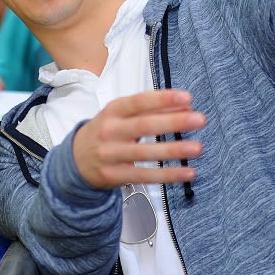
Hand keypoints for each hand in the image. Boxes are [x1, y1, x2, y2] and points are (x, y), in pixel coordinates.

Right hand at [73, 89, 204, 188]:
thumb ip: (150, 110)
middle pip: (143, 125)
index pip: (138, 102)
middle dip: (173, 122)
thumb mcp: (120, 116)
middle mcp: (110, 131)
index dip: (162, 99)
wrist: (76, 160)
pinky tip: (187, 172)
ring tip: (198, 147)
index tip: (187, 98)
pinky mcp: (115, 175)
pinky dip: (168, 175)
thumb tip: (185, 107)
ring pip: (145, 152)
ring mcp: (111, 154)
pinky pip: (145, 176)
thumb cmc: (107, 132)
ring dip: (173, 150)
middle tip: (199, 119)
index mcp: (112, 111)